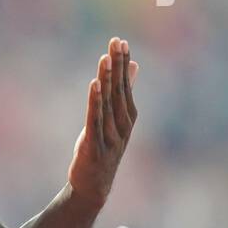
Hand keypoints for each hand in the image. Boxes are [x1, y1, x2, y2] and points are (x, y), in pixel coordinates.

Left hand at [68, 36, 138, 209]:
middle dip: (117, 65)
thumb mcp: (115, 120)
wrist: (93, 186)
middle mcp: (122, 125)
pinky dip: (95, 102)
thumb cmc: (104, 149)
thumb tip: (134, 66)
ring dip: (107, 80)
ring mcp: (110, 136)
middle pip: (119, 90)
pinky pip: (94, 120)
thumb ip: (125, 93)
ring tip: (105, 58)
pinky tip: (94, 84)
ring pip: (108, 103)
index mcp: (128, 117)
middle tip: (116, 42)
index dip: (123, 63)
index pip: (126, 85)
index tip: (121, 41)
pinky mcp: (94, 145)